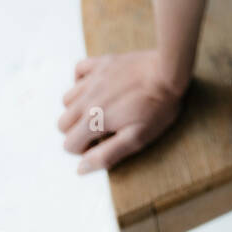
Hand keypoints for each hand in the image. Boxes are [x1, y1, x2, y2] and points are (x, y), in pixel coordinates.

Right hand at [58, 49, 186, 173]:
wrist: (168, 72)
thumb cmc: (156, 107)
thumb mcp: (136, 138)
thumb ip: (106, 155)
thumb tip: (81, 168)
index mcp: (94, 120)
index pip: (69, 144)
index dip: (84, 150)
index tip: (102, 144)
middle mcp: (87, 99)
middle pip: (62, 123)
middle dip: (76, 132)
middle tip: (101, 130)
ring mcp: (93, 78)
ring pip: (67, 99)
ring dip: (77, 109)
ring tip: (99, 111)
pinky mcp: (102, 63)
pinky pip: (79, 70)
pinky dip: (81, 81)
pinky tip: (96, 88)